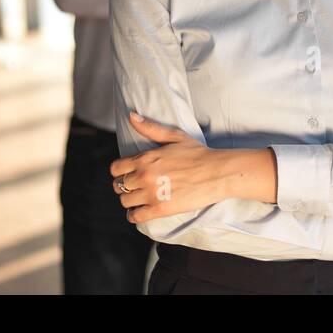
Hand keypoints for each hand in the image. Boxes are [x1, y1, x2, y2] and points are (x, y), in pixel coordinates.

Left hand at [110, 113, 230, 221]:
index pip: (116, 169)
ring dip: (129, 201)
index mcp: (146, 158)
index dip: (119, 171)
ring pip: (125, 202)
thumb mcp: (174, 136)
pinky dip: (134, 216)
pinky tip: (140, 211)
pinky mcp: (161, 209)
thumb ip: (150, 127)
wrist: (217, 172)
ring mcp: (152, 194)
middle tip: (134, 186)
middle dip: (124, 186)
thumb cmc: (198, 153)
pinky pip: (136, 217)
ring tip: (138, 198)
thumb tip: (131, 116)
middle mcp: (145, 176)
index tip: (126, 173)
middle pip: (119, 186)